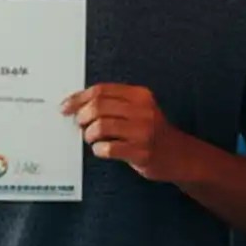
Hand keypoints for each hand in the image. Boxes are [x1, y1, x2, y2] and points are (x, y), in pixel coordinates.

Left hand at [61, 83, 191, 181]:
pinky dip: (99, 149)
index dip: (78, 98)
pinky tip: (103, 150)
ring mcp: (143, 131)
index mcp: (139, 95)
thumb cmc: (152, 132)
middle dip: (82, 116)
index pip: (101, 90)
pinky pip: (108, 148)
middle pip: (98, 106)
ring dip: (90, 134)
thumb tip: (77, 104)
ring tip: (92, 138)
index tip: (66, 107)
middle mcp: (143, 110)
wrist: (180, 155)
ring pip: (100, 126)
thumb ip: (113, 103)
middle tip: (80, 125)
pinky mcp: (141, 152)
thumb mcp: (139, 109)